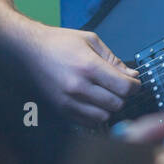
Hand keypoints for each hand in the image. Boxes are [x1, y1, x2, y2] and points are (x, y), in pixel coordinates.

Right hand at [19, 23, 139, 126]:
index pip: (124, 87)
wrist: (28, 51)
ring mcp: (69, 101)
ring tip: (104, 94)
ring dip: (109, 107)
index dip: (135, 86)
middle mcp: (78, 86)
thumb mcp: (90, 41)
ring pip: (104, 116)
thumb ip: (113, 59)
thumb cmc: (59, 43)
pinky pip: (88, 122)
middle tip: (118, 87)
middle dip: (123, 96)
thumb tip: (132, 76)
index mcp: (88, 66)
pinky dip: (96, 115)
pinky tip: (93, 102)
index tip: (134, 82)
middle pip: (117, 104)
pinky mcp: (62, 110)